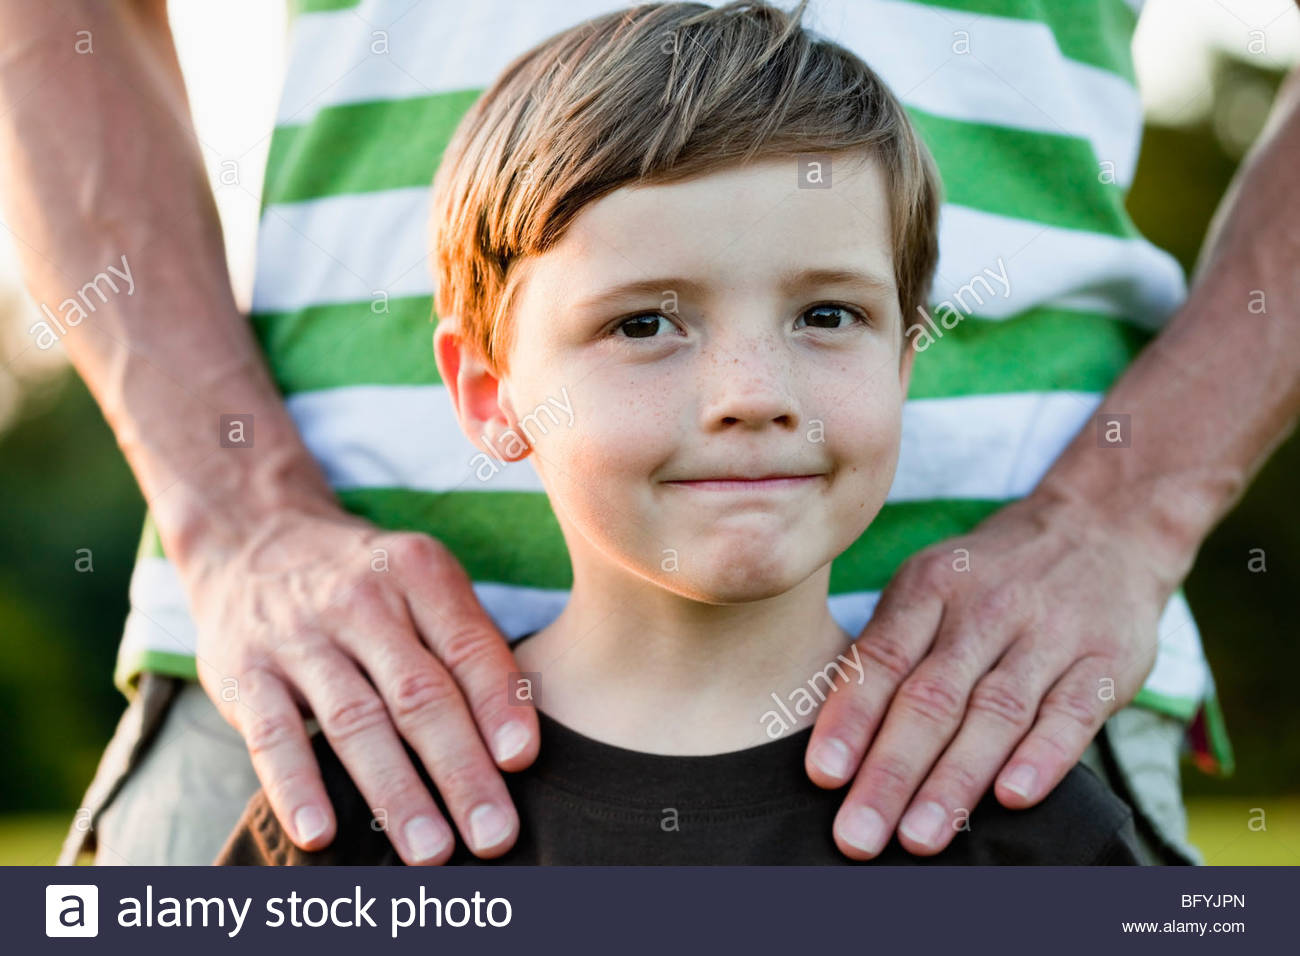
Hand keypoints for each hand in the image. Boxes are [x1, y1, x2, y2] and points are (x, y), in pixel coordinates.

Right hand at [185, 506, 537, 864]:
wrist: (253, 537)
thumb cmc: (367, 582)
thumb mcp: (422, 582)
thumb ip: (468, 645)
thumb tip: (521, 737)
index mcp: (419, 574)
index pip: (467, 646)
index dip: (498, 704)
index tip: (523, 761)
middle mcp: (361, 601)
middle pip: (419, 694)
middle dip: (461, 770)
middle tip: (494, 834)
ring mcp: (299, 636)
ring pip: (356, 722)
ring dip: (396, 793)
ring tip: (431, 851)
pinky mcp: (243, 671)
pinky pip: (273, 735)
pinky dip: (297, 787)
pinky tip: (322, 834)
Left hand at [805, 487, 1176, 857]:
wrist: (1102, 526)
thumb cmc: (991, 577)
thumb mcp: (932, 586)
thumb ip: (891, 649)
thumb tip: (836, 738)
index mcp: (930, 587)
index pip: (883, 659)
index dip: (851, 718)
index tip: (824, 776)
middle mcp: (985, 609)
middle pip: (931, 697)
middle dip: (891, 772)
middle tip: (858, 836)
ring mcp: (1049, 634)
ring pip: (994, 713)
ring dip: (954, 781)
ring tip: (919, 837)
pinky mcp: (1106, 661)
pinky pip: (1071, 713)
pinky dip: (1042, 757)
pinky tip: (1012, 798)